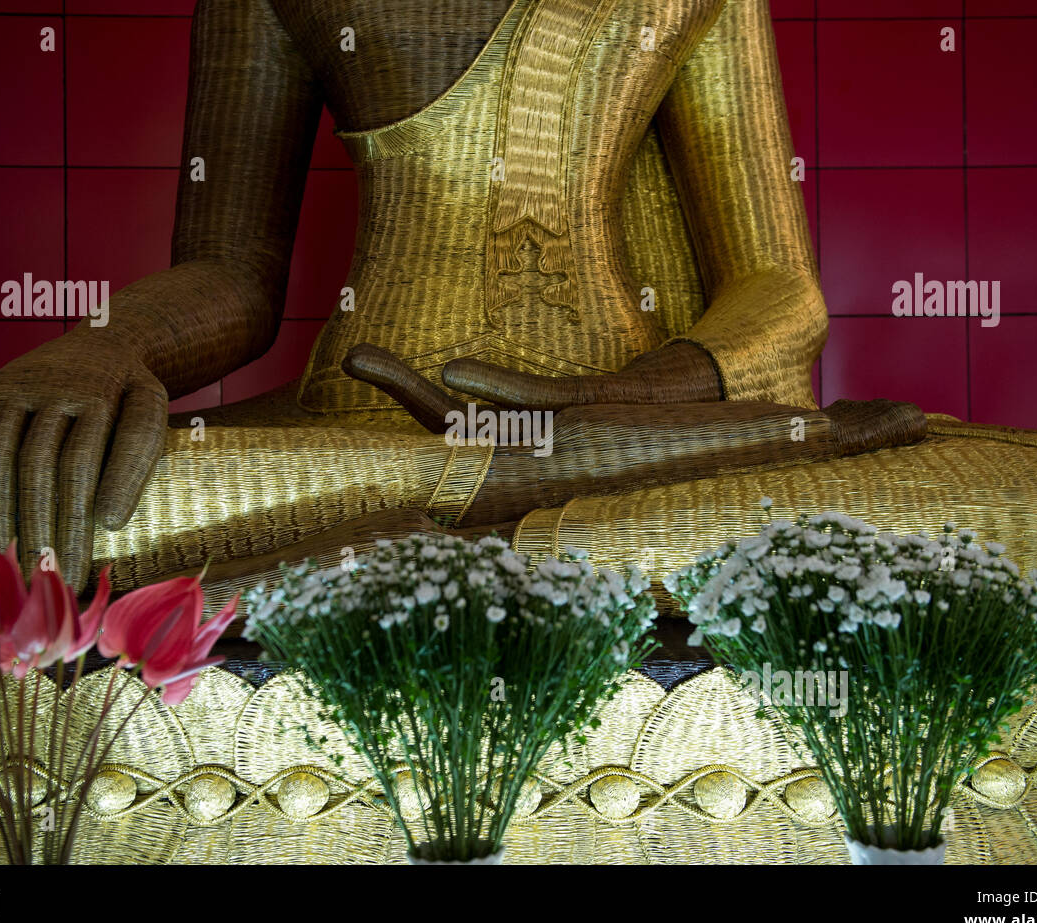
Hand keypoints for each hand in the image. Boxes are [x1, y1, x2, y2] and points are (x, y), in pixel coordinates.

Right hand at [0, 329, 167, 590]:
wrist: (105, 342)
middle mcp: (49, 387)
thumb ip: (138, 459)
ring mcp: (10, 390)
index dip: (76, 521)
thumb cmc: (132, 399)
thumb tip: (109, 521)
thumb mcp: (152, 415)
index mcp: (97, 393)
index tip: (80, 571)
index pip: (83, 463)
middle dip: (38, 529)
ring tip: (0, 580)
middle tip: (41, 583)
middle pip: (37, 466)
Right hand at [343, 341, 722, 432]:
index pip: (436, 429)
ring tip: (361, 361)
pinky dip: (490, 386)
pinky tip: (451, 371)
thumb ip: (507, 395)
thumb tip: (464, 377)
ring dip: (413, 392)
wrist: (691, 406)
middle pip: (437, 431)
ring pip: (468, 424)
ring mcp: (547, 437)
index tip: (349, 369)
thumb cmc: (619, 411)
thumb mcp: (554, 401)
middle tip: (344, 356)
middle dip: (391, 392)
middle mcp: (518, 451)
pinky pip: (528, 401)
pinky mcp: (582, 415)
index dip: (394, 402)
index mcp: (506, 444)